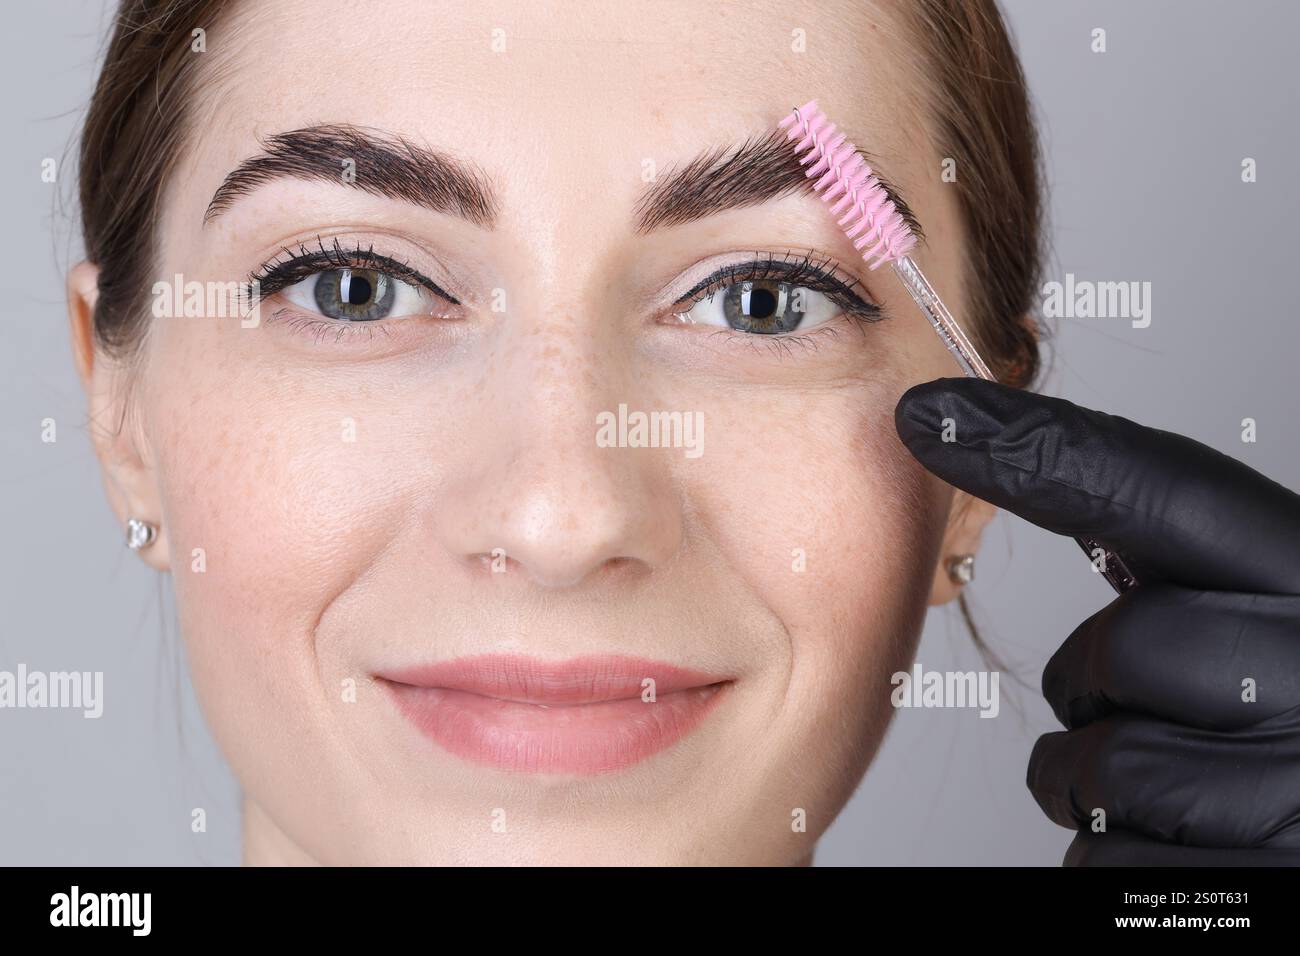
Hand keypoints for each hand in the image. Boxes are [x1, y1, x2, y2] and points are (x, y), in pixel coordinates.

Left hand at [895, 377, 1299, 864]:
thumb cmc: (1286, 723)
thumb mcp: (1260, 625)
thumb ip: (1179, 575)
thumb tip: (1013, 484)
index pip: (1170, 496)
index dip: (1044, 455)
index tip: (930, 416)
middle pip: (1122, 649)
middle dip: (1095, 680)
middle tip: (1147, 705)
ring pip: (1104, 765)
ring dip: (1098, 779)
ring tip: (1178, 786)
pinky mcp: (1269, 884)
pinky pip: (1109, 861)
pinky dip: (1115, 856)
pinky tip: (1186, 845)